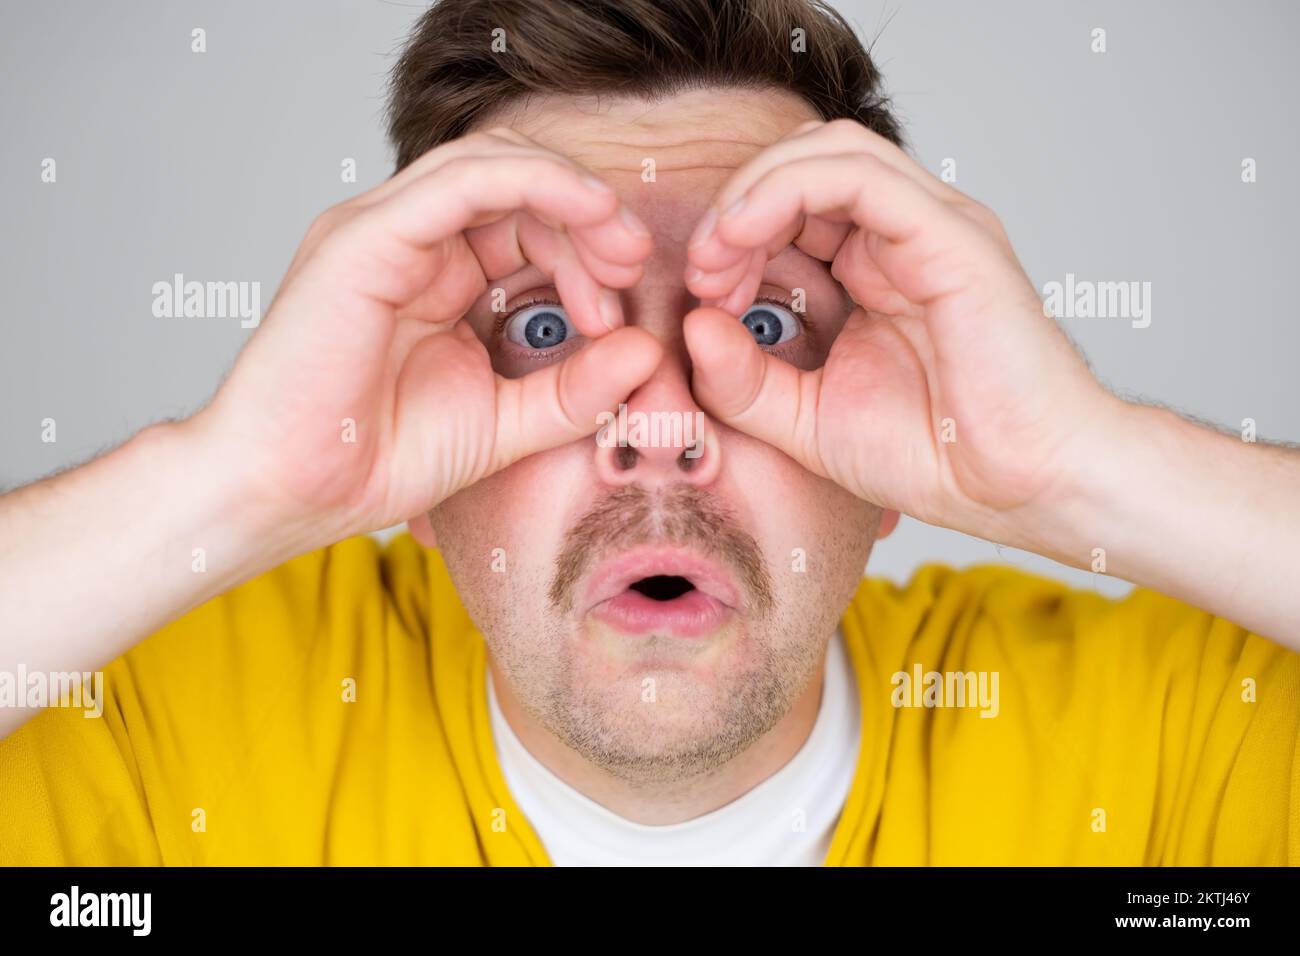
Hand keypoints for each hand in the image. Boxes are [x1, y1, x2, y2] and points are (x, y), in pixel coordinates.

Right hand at [195, 128, 661, 545]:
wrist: (287, 493)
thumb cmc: (374, 459)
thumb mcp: (504, 423)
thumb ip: (574, 391)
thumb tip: (644, 351)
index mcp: (435, 276)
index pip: (524, 225)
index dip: (586, 250)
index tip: (622, 309)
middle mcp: (408, 241)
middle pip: (518, 187)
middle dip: (589, 217)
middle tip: (633, 264)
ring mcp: (382, 231)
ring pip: (495, 166)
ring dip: (572, 195)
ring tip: (619, 249)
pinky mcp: (364, 236)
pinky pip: (462, 182)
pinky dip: (536, 183)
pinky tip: (588, 210)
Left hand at [682, 119, 1121, 554]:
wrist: (1022, 488)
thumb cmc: (937, 456)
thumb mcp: (807, 422)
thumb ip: (743, 381)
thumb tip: (691, 327)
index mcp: (875, 268)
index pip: (791, 206)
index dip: (730, 237)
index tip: (698, 299)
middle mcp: (904, 236)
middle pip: (803, 165)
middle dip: (734, 209)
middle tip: (700, 274)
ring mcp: (932, 228)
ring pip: (828, 152)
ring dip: (753, 192)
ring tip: (717, 255)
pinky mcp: (951, 236)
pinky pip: (859, 177)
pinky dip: (785, 191)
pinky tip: (742, 236)